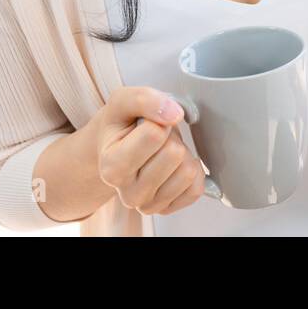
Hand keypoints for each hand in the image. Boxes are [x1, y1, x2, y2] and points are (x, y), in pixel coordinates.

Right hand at [94, 87, 208, 215]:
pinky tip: (174, 166)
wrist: (117, 147)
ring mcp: (147, 205)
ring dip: (182, 153)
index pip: (155, 134)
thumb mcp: (123, 100)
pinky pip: (196, 188)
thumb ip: (144, 99)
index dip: (158, 119)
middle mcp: (127, 193)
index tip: (146, 122)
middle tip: (157, 138)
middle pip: (174, 154)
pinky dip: (192, 170)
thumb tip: (174, 114)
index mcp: (111, 166)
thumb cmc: (121, 124)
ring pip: (187, 171)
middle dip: (171, 137)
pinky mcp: (167, 208)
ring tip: (162, 151)